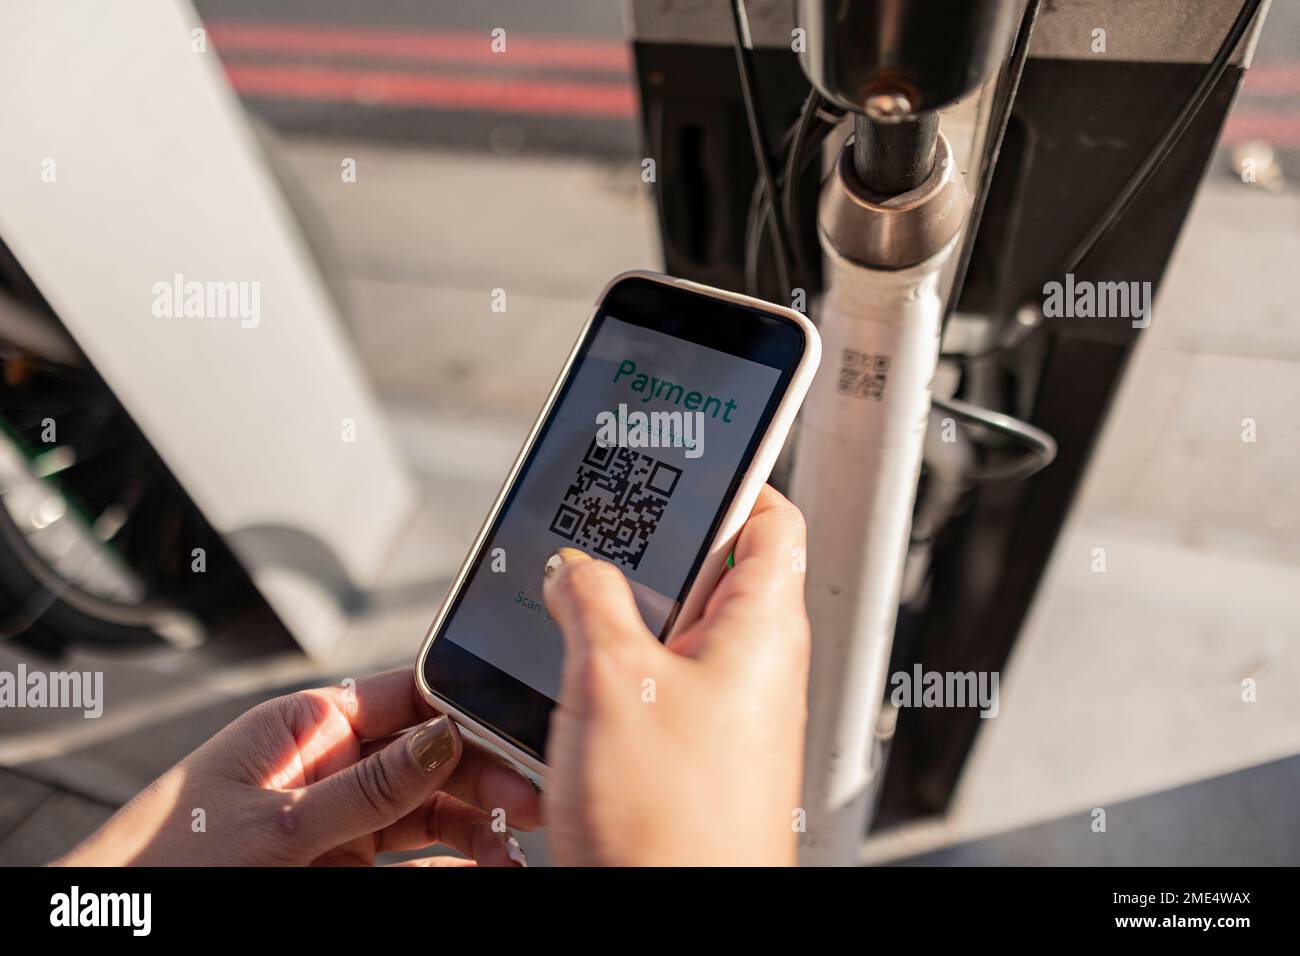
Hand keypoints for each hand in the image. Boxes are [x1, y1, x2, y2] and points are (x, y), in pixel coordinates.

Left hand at [58, 669, 540, 865]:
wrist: (124, 917)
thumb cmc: (168, 858)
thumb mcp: (274, 822)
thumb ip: (365, 786)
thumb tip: (442, 739)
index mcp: (308, 722)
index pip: (408, 696)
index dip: (466, 709)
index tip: (513, 732)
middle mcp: (333, 761)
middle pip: (432, 754)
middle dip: (485, 773)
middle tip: (532, 800)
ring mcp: (342, 814)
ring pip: (432, 806)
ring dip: (478, 823)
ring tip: (515, 848)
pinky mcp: (346, 863)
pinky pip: (414, 855)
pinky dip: (454, 861)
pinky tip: (485, 867)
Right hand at [542, 485, 809, 865]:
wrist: (674, 919)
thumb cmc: (673, 827)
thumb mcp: (609, 682)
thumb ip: (589, 602)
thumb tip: (574, 566)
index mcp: (763, 625)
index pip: (772, 517)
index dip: (732, 477)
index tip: (686, 458)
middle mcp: (758, 662)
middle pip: (716, 568)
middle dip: (655, 551)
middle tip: (601, 537)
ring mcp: (729, 707)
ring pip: (679, 627)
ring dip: (627, 614)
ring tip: (574, 608)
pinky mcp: (699, 748)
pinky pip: (662, 681)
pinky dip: (620, 667)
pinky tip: (576, 677)